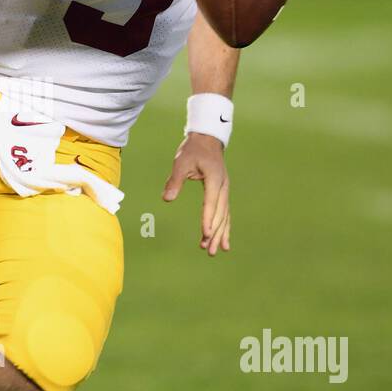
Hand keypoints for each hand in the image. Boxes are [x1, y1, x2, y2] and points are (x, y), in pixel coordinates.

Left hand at [163, 133, 230, 255]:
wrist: (207, 139)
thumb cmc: (193, 150)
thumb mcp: (181, 162)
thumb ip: (174, 181)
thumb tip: (167, 199)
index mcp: (214, 179)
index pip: (211, 203)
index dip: (208, 219)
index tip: (206, 234)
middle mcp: (223, 187)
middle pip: (220, 214)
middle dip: (214, 233)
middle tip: (207, 250)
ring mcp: (224, 190)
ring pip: (224, 216)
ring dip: (219, 234)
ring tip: (214, 251)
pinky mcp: (222, 193)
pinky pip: (224, 213)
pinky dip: (223, 227)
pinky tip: (222, 241)